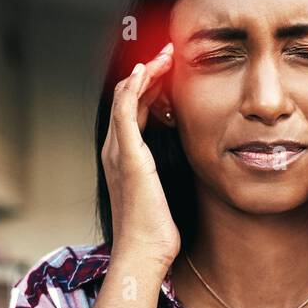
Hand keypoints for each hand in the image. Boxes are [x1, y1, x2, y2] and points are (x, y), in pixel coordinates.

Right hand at [101, 42, 180, 272]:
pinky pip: (126, 109)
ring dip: (145, 72)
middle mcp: (115, 150)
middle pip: (127, 99)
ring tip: (165, 54)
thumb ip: (170, 175)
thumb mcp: (166, 196)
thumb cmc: (156, 233)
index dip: (149, 89)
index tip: (170, 72)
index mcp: (124, 159)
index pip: (133, 112)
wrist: (143, 253)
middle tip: (169, 54)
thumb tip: (192, 165)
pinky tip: (149, 69)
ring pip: (126, 97)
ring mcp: (118, 151)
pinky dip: (136, 85)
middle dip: (148, 73)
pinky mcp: (127, 155)